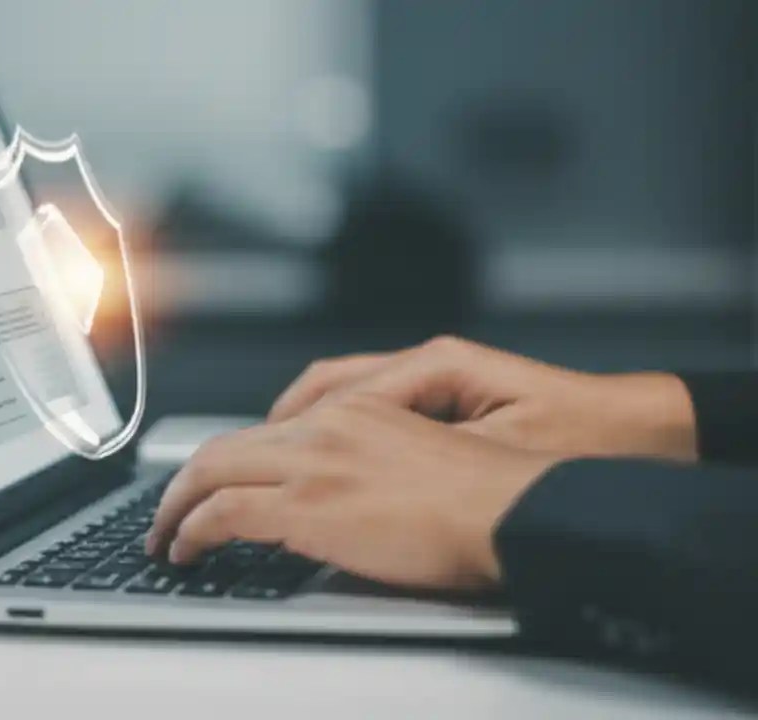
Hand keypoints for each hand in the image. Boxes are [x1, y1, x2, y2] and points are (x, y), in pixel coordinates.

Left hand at [146, 395, 559, 590]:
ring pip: (212, 470)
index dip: (229, 459)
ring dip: (177, 505)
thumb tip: (334, 495)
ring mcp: (313, 462)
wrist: (513, 514)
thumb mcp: (417, 459)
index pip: (267, 429)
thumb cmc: (486, 500)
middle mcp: (326, 427)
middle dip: (185, 480)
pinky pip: (223, 512)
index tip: (214, 482)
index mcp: (354, 412)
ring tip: (166, 534)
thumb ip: (367, 461)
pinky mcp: (307, 505)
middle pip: (226, 444)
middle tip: (169, 508)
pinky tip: (186, 548)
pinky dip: (191, 529)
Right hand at [269, 335, 696, 461]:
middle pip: (323, 385)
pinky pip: (364, 400)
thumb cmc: (578, 439)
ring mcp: (430, 375)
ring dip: (296, 423)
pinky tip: (315, 451)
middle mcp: (426, 361)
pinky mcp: (439, 393)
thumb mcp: (496, 454)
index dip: (290, 428)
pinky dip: (329, 423)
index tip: (246, 462)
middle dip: (275, 425)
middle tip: (230, 466)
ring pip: (337, 390)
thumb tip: (349, 470)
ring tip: (260, 459)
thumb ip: (420, 454)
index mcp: (436, 366)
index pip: (335, 390)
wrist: (634, 433)